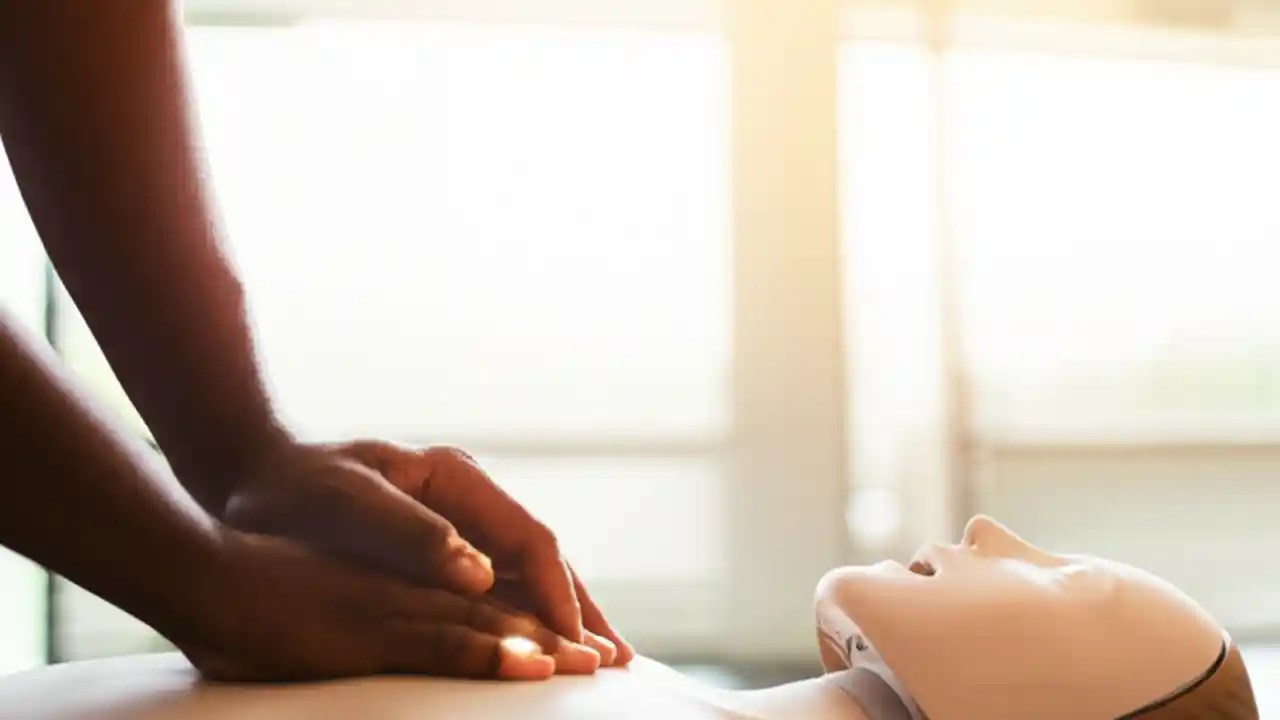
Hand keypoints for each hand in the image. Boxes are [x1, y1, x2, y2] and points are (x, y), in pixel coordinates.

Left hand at [216, 440, 631, 665]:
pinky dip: (529, 617)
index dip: (556, 592)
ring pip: (528, 574)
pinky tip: (545, 644)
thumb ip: (414, 534)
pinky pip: (501, 585)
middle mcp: (469, 499)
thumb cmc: (295, 488)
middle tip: (617, 659)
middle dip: (579, 608)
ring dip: (563, 616)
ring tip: (600, 658)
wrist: (253, 473)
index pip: (529, 539)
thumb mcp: (348, 502)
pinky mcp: (443, 547)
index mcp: (455, 479)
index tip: (575, 640)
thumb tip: (480, 575)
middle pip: (542, 557)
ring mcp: (459, 522)